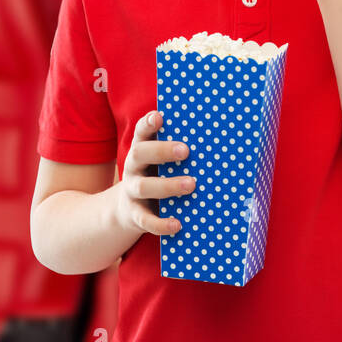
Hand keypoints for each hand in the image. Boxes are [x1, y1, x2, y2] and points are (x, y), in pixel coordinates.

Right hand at [113, 111, 195, 236]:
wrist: (126, 210)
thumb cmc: (156, 177)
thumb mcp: (160, 162)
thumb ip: (178, 151)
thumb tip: (215, 141)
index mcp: (141, 150)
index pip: (141, 132)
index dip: (148, 124)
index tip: (160, 117)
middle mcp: (133, 168)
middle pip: (140, 154)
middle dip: (162, 151)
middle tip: (185, 150)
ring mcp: (132, 191)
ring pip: (144, 186)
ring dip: (168, 185)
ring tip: (191, 184)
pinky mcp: (135, 215)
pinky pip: (146, 220)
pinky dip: (161, 223)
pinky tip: (177, 224)